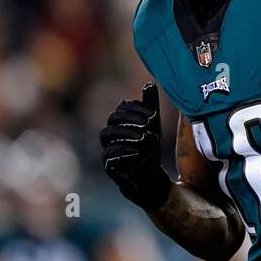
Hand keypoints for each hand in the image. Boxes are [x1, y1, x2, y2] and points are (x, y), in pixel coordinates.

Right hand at [100, 82, 171, 210]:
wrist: (150, 176)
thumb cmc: (149, 149)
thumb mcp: (153, 127)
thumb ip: (150, 106)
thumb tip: (149, 84)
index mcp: (120, 124)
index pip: (121, 109)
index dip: (136, 110)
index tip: (153, 115)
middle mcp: (110, 136)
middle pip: (112, 119)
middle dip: (131, 120)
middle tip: (149, 125)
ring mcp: (107, 150)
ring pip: (106, 134)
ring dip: (127, 133)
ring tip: (145, 138)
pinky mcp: (109, 166)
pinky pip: (108, 156)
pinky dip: (122, 151)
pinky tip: (137, 151)